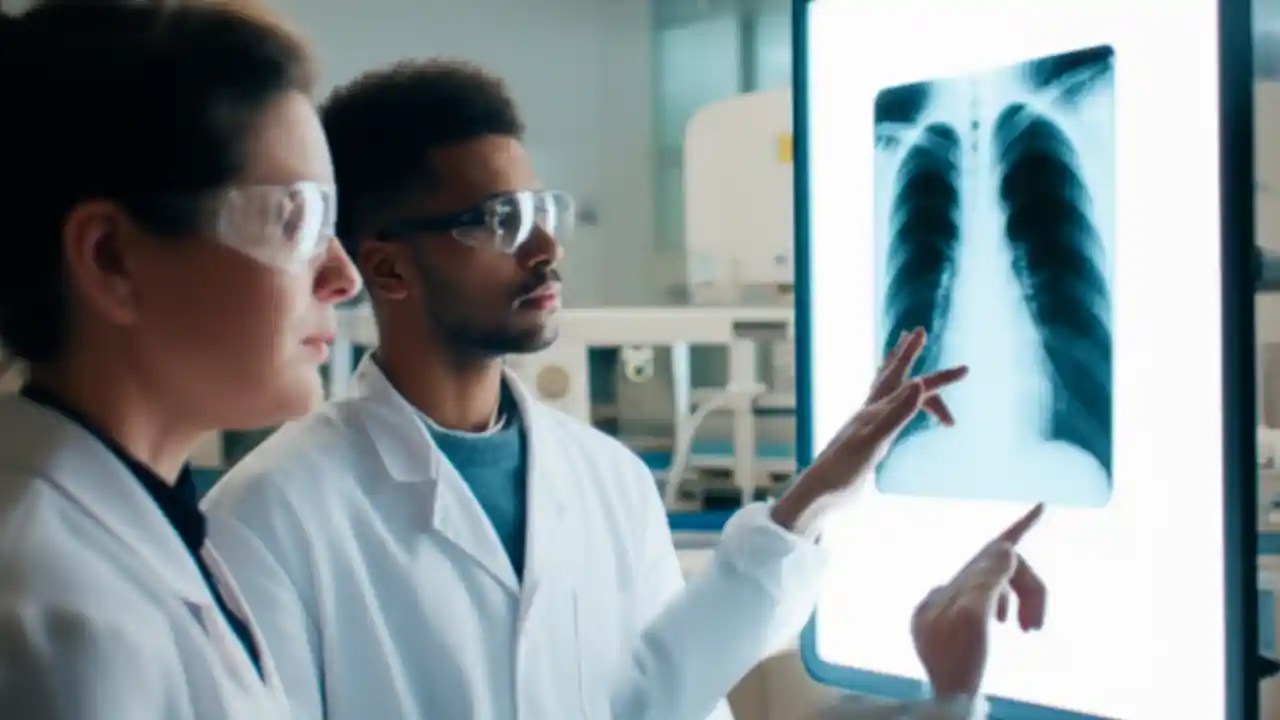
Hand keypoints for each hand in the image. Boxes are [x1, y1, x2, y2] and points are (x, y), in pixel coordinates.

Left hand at [771, 327, 967, 531]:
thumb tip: (919, 384)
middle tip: (919, 333)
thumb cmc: (844, 469)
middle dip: (909, 354)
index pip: (915, 386)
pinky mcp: (865, 438)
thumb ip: (897, 414)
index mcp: (877, 409)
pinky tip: (896, 407)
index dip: (940, 378)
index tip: (966, 370)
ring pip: (888, 390)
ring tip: (908, 361)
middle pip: (894, 375)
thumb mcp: (874, 442)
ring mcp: (867, 424)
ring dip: (902, 375)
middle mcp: (871, 411)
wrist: (820, 492)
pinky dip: (895, 402)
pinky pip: (885, 410)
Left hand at [911, 504, 1046, 698]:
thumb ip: (985, 581)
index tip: (1042, 506)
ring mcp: (947, 609)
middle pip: (1000, 572)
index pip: (989, 550)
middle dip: (1028, 590)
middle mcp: (947, 592)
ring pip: (996, 587)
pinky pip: (986, 602)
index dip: (1019, 528)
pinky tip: (1005, 625)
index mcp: (953, 589)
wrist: (940, 706)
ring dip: (1019, 601)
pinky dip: (1004, 608)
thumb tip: (1004, 549)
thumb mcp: (971, 619)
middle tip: (1036, 627)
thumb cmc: (957, 665)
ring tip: (1027, 630)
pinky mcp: (951, 627)